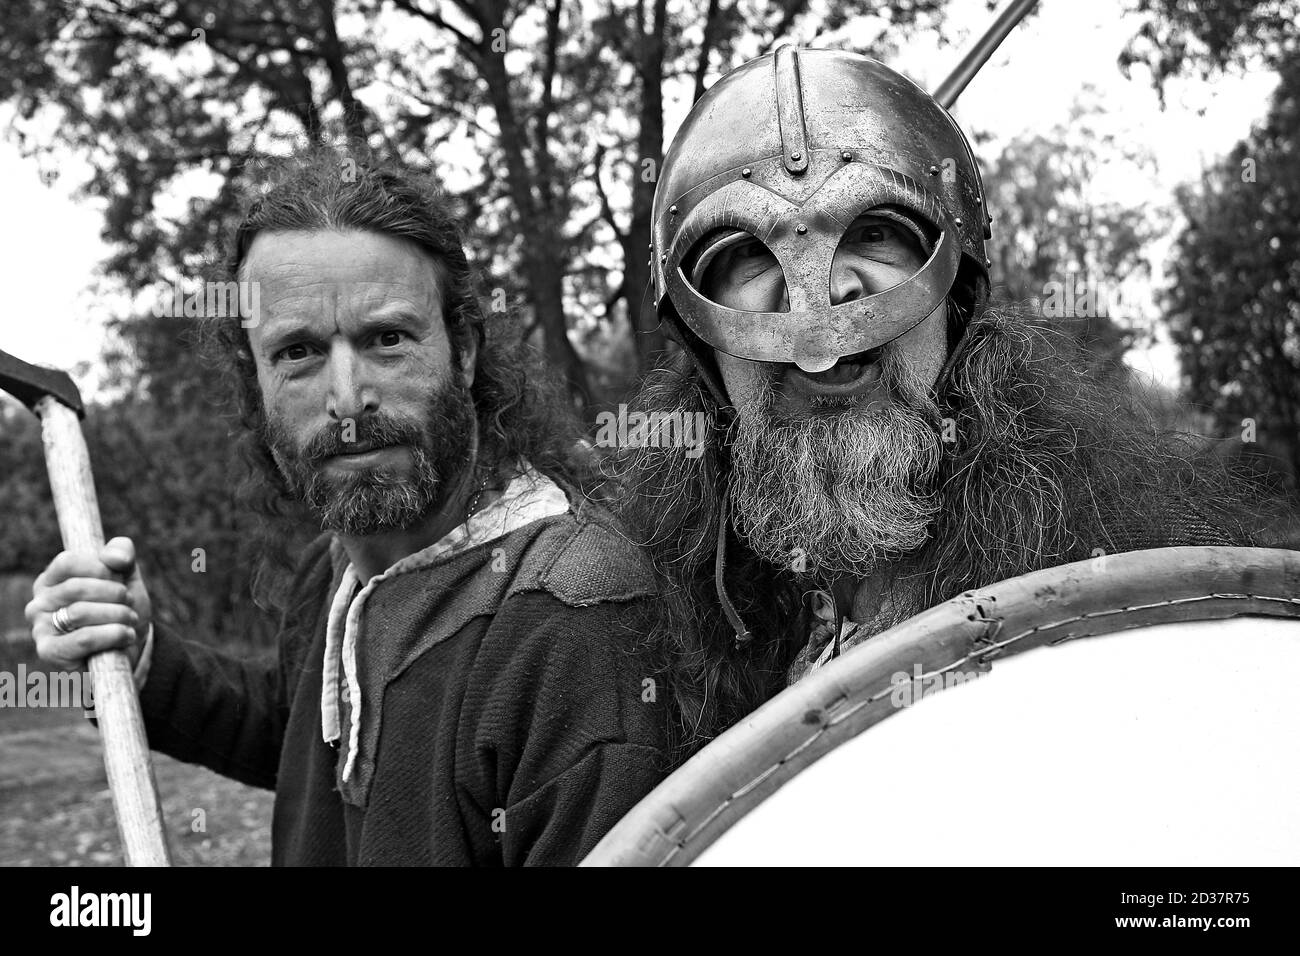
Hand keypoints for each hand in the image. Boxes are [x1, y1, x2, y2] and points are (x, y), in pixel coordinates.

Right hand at [25, 536, 152, 670]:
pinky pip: (83, 639)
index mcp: (52, 579)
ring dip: (117, 615)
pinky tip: (126, 636)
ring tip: (130, 620)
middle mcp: (39, 602)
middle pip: (77, 588)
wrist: (131, 648)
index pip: (68, 562)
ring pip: (80, 613)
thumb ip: (122, 553)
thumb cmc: (122, 608)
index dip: (102, 569)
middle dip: (115, 594)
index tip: (120, 580)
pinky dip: (112, 635)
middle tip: (130, 604)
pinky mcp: (50, 652)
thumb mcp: (127, 576)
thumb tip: (114, 557)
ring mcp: (40, 628)